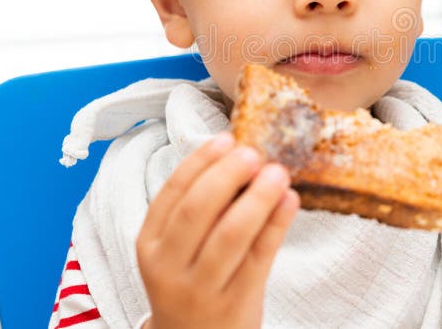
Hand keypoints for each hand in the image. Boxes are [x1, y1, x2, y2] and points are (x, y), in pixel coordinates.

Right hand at [136, 132, 299, 328]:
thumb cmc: (192, 283)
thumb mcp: (178, 250)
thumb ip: (199, 210)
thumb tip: (239, 156)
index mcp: (151, 244)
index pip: (172, 193)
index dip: (200, 161)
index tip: (227, 138)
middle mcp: (169, 266)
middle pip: (197, 210)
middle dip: (228, 175)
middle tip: (254, 153)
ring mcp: (201, 288)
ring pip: (230, 235)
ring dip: (257, 198)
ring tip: (279, 173)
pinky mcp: (236, 303)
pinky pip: (260, 257)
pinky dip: (277, 225)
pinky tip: (290, 201)